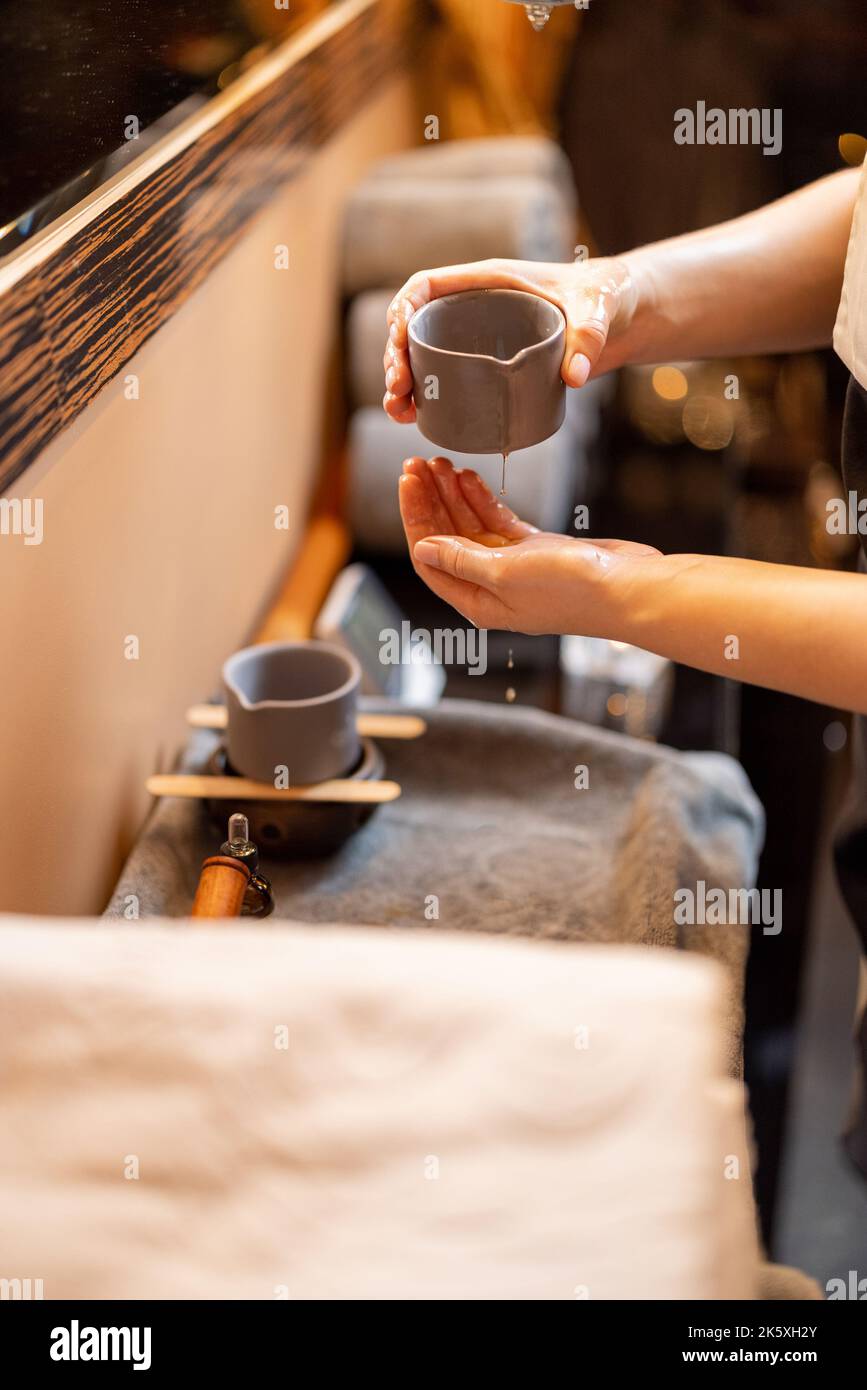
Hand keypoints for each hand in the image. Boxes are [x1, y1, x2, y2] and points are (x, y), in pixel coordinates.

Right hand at [384, 255, 637, 422]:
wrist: (623, 318)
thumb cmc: (607, 296)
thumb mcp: (599, 307)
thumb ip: (590, 335)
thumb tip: (574, 376)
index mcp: (489, 282)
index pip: (428, 285)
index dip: (404, 307)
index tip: (398, 337)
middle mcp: (476, 310)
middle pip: (417, 328)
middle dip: (397, 356)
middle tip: (399, 389)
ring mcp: (479, 341)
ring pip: (425, 359)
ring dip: (404, 384)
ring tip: (399, 412)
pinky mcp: (490, 368)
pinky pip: (446, 381)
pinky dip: (426, 399)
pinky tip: (414, 420)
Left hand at [398, 456, 660, 635]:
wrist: (629, 588)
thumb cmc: (573, 590)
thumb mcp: (505, 574)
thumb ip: (461, 560)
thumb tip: (422, 548)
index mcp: (478, 602)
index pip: (430, 559)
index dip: (415, 518)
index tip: (408, 482)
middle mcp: (491, 588)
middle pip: (447, 540)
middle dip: (430, 502)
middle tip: (417, 465)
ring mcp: (514, 568)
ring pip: (471, 528)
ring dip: (454, 496)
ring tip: (440, 463)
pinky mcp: (536, 551)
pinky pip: (498, 523)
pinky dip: (483, 500)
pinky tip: (470, 478)